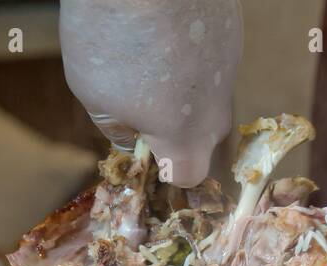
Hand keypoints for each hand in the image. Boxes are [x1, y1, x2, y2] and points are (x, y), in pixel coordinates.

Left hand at [59, 0, 242, 186]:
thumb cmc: (112, 35)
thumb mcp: (94, 94)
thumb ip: (116, 128)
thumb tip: (130, 138)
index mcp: (184, 134)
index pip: (188, 174)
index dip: (166, 168)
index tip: (145, 151)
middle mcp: (217, 105)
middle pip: (203, 134)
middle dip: (176, 127)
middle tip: (140, 102)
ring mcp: (231, 65)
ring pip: (210, 92)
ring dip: (185, 87)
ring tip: (148, 57)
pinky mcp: (233, 31)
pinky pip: (213, 58)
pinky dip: (193, 54)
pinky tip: (164, 30)